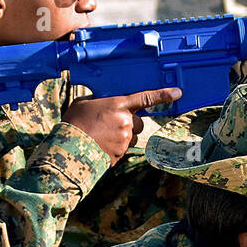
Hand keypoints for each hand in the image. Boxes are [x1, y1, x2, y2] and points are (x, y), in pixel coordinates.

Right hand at [63, 86, 181, 161]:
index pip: (146, 98)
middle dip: (129, 124)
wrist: (68, 148)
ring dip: (122, 136)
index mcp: (118, 105)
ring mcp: (125, 139)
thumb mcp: (84, 103)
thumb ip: (100, 101)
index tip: (178, 93)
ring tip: (102, 137)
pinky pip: (123, 149)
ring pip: (132, 137)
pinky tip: (100, 146)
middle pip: (138, 122)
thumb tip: (104, 104)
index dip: (163, 95)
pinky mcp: (121, 153)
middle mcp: (126, 121)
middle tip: (109, 125)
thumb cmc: (74, 122)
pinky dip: (115, 148)